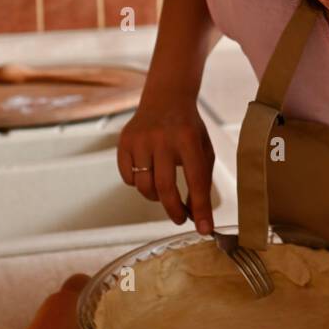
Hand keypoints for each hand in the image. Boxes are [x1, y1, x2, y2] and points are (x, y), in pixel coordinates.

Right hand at [117, 93, 215, 234]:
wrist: (167, 98)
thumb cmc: (189, 130)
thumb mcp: (203, 149)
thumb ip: (202, 180)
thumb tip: (196, 216)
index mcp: (188, 139)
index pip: (196, 180)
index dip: (200, 208)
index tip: (205, 229)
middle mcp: (162, 139)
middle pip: (164, 187)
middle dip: (174, 210)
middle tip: (180, 219)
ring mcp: (140, 139)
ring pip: (144, 186)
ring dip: (155, 197)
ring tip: (164, 191)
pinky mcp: (124, 142)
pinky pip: (128, 178)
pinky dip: (138, 183)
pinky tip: (148, 172)